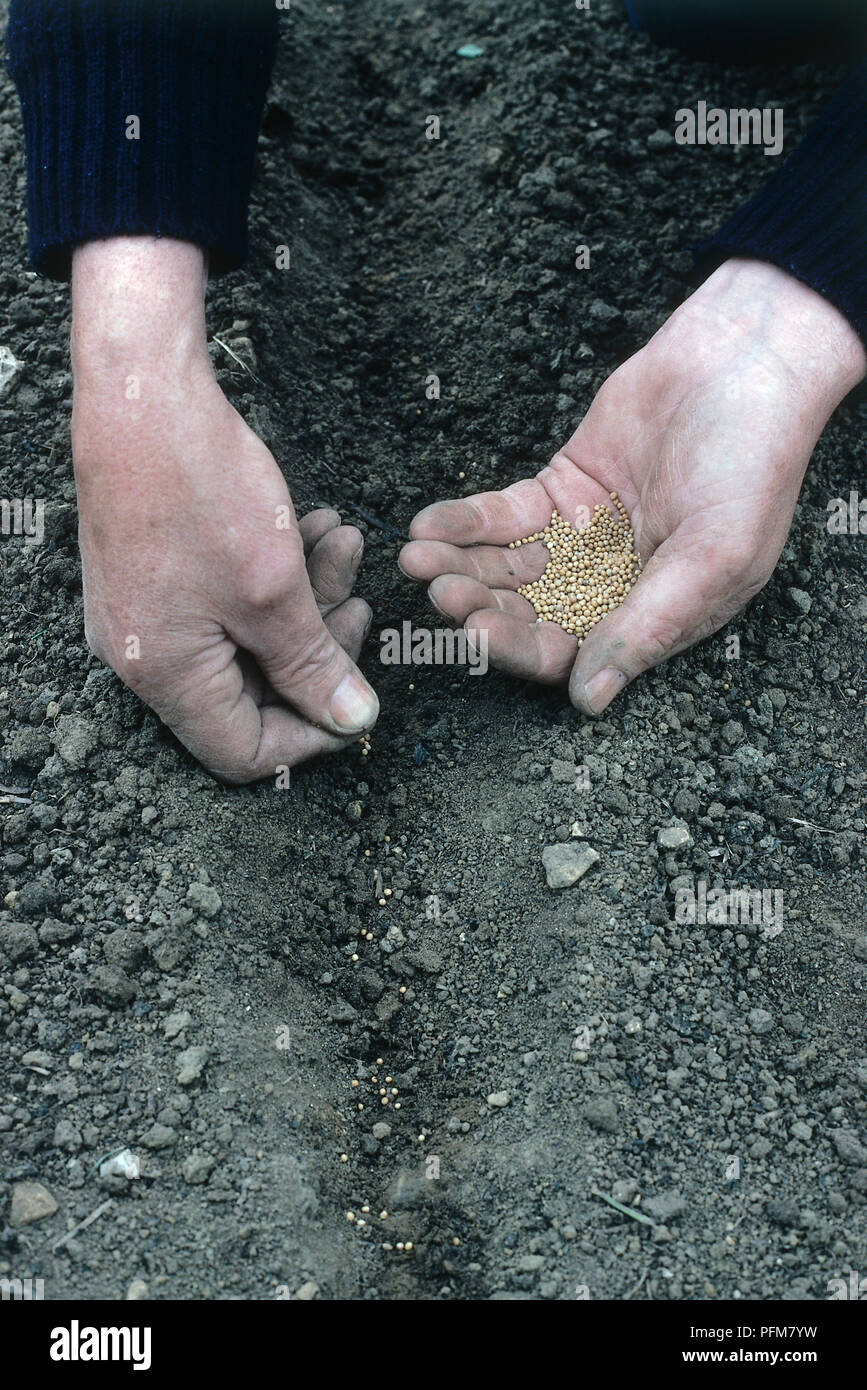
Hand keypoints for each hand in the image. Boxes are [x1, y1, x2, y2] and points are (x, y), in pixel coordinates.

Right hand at [71, 237, 377, 782]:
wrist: (140, 391)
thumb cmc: (199, 484)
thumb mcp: (274, 589)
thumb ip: (314, 666)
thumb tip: (352, 722)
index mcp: (165, 676)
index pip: (246, 752)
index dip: (312, 734)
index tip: (359, 695)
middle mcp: (142, 657)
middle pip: (250, 692)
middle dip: (318, 647)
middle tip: (363, 604)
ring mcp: (142, 615)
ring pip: (244, 638)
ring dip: (306, 598)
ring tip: (345, 545)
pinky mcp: (151, 576)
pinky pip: (222, 602)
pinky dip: (273, 575)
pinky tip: (313, 528)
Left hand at [400, 259, 865, 713]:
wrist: (745, 365)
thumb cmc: (751, 467)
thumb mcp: (714, 557)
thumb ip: (647, 626)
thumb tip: (587, 700)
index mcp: (649, 618)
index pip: (569, 652)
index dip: (518, 647)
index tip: (474, 631)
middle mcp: (609, 588)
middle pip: (526, 613)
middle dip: (479, 605)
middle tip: (438, 591)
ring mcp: (579, 539)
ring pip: (506, 567)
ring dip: (460, 566)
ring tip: (416, 558)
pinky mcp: (557, 490)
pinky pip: (500, 517)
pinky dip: (463, 522)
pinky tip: (426, 525)